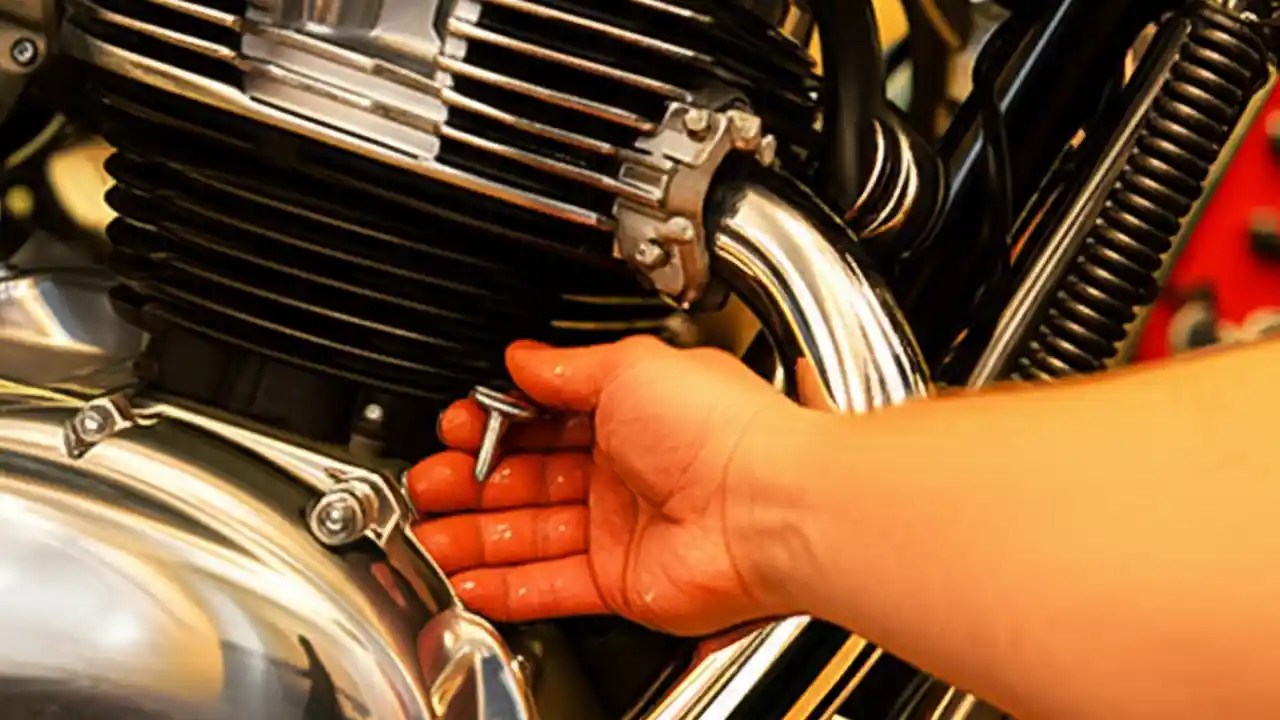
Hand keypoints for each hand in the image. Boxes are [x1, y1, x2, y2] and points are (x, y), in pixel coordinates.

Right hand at [407, 337, 803, 635]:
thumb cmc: (722, 428)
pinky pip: (550, 588)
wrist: (770, 504)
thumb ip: (564, 369)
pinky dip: (504, 587)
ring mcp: (624, 530)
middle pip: (528, 481)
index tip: (457, 428)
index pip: (543, 420)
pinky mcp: (624, 583)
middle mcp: (626, 472)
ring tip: (425, 535)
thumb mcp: (630, 366)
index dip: (494, 427)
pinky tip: (467, 578)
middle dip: (471, 483)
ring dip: (474, 536)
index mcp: (631, 414)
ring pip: (530, 536)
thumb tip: (522, 357)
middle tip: (427, 482)